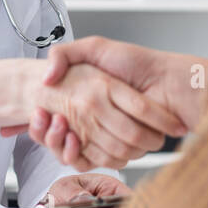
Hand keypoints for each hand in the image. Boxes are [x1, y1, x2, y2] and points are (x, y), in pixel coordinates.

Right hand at [3, 38, 207, 167]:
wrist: (172, 82)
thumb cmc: (139, 62)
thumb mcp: (96, 47)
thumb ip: (65, 54)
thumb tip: (44, 76)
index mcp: (90, 98)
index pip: (54, 116)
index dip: (41, 119)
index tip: (34, 113)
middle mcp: (97, 118)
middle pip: (59, 135)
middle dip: (46, 131)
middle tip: (41, 118)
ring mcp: (107, 135)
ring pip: (71, 149)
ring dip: (57, 142)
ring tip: (56, 126)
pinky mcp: (119, 149)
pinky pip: (91, 160)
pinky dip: (78, 154)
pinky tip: (72, 138)